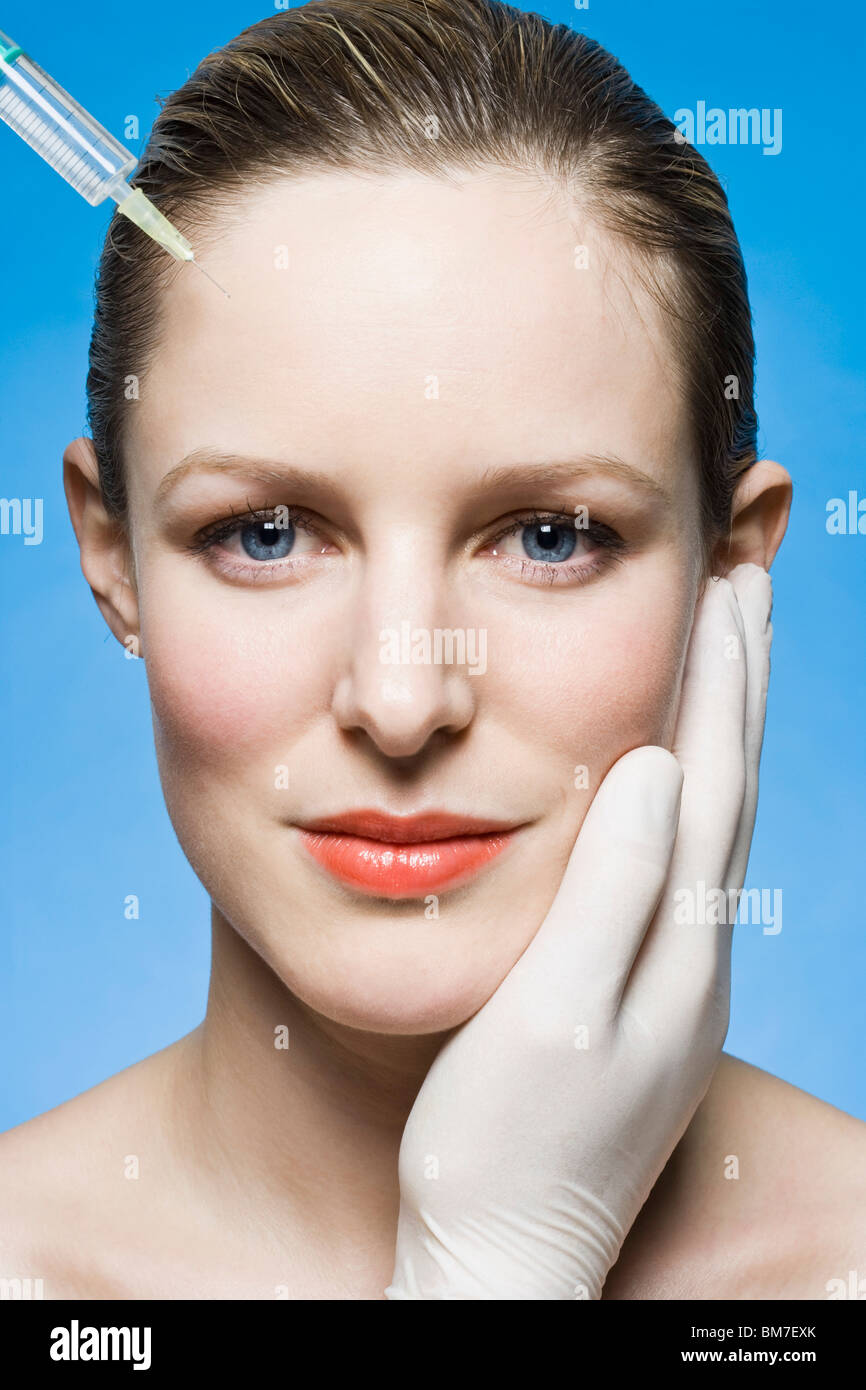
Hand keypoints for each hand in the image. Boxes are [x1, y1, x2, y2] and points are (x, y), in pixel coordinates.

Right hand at [384, 562, 773, 1299]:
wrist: (508, 1258)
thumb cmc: (504, 1146)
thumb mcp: (550, 1017)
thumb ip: (611, 891)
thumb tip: (660, 769)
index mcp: (676, 947)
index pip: (713, 782)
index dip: (719, 680)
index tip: (725, 585)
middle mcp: (696, 956)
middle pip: (734, 792)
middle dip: (741, 685)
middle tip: (747, 585)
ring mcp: (678, 982)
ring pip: (717, 827)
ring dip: (724, 732)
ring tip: (722, 662)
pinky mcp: (648, 1002)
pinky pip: (687, 865)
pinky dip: (694, 796)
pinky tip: (676, 784)